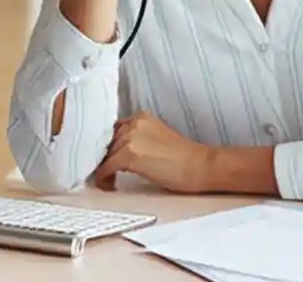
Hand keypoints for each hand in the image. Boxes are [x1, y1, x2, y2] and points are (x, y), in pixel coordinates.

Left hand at [94, 112, 211, 192]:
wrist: (198, 166)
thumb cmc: (184, 158)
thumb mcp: (158, 137)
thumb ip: (139, 138)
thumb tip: (119, 152)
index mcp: (142, 117)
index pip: (115, 129)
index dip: (110, 145)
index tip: (107, 157)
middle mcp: (134, 123)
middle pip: (108, 142)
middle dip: (106, 157)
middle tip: (107, 172)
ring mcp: (131, 139)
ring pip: (105, 155)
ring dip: (104, 169)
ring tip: (109, 180)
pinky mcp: (129, 156)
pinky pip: (106, 168)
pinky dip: (104, 179)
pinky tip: (109, 186)